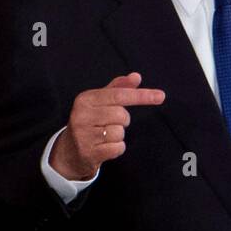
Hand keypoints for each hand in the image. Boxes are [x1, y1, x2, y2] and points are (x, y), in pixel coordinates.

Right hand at [49, 72, 165, 179]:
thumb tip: (136, 77)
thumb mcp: (100, 102)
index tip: (161, 96)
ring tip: (104, 136)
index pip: (120, 95)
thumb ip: (118, 88)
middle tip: (110, 123)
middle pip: (121, 115)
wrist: (69, 152)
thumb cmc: (89, 122)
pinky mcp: (88, 153)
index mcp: (85, 99)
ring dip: (118, 136)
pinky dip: (117, 148)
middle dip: (122, 121)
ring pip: (120, 133)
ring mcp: (83, 135)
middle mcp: (82, 115)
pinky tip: (104, 147)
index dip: (142, 95)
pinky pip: (118, 148)